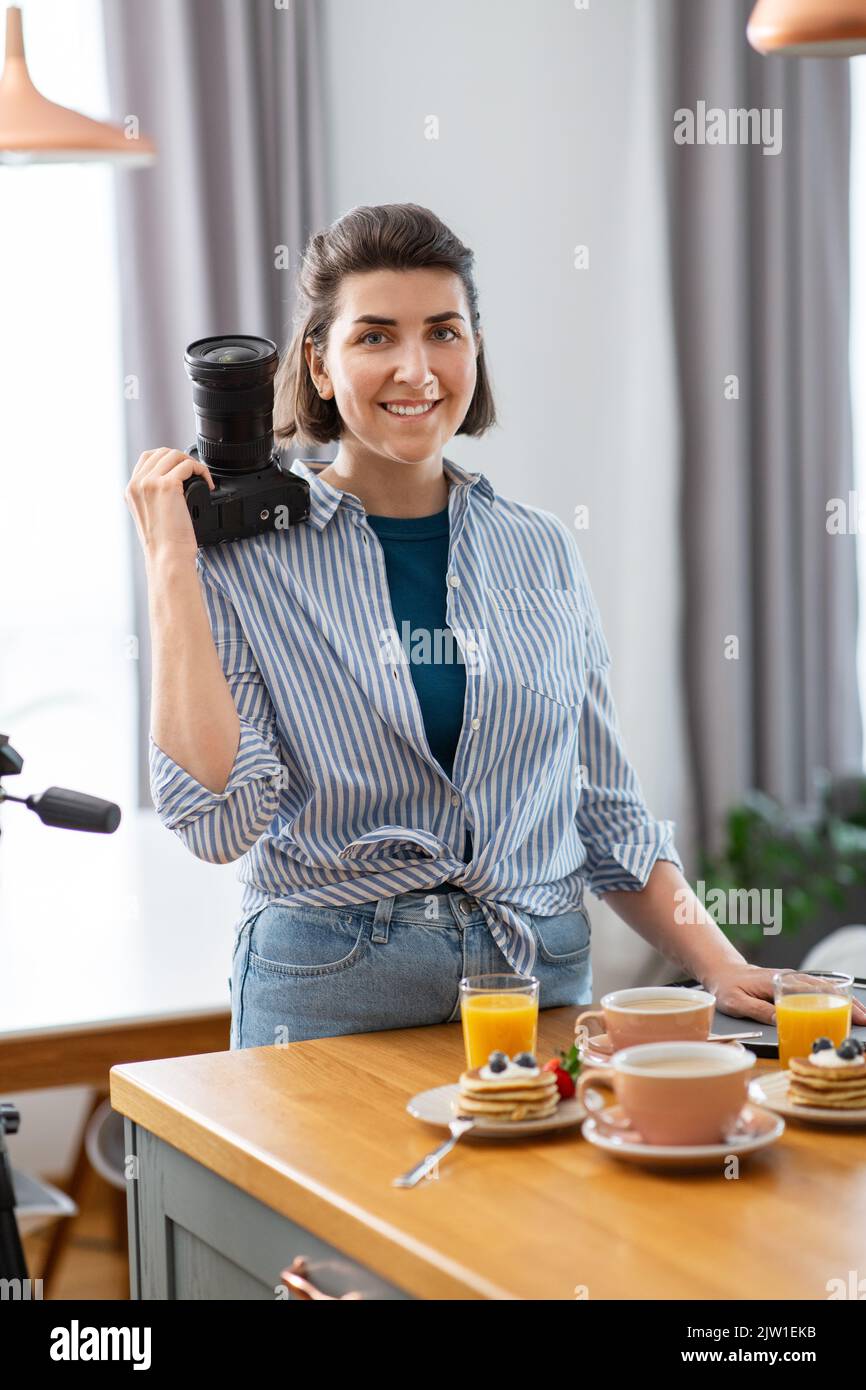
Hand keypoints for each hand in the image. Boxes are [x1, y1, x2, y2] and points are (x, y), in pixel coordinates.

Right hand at [125, 446, 214, 565]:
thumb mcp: (152, 515)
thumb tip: (174, 481)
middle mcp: (137, 484)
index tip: (183, 471)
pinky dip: (202, 471)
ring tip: (202, 478)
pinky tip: (207, 484)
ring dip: (192, 463)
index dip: (169, 459)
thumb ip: (154, 496)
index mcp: (131, 489)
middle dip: (182, 459)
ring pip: (175, 455)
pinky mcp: (166, 485)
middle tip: (196, 475)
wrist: (167, 557)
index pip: (147, 458)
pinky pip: (188, 465)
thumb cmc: (165, 544)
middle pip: (162, 452)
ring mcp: (150, 482)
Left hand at [705, 962, 865, 1026]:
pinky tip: (845, 1009)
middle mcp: (791, 977)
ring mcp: (794, 980)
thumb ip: (758, 1010)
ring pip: (826, 989)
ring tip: (862, 1017)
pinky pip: (819, 990)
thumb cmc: (729, 987)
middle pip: (827, 989)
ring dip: (846, 1001)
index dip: (836, 1004)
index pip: (814, 991)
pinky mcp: (794, 984)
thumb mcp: (737, 1002)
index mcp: (780, 981)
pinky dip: (835, 998)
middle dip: (850, 1003)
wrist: (724, 972)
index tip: (853, 1015)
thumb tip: (783, 1020)